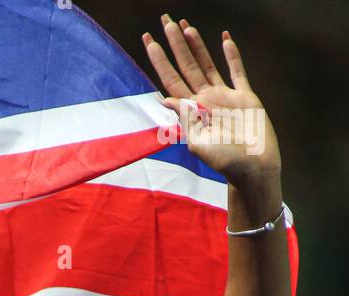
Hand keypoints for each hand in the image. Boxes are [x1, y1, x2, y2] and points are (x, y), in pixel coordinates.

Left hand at [143, 16, 280, 184]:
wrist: (253, 169)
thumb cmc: (225, 162)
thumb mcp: (199, 144)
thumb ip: (185, 120)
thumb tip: (167, 99)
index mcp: (192, 111)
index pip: (171, 79)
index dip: (160, 60)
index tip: (148, 40)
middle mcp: (206, 100)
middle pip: (186, 65)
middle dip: (174, 43)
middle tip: (164, 21)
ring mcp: (225, 97)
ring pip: (207, 64)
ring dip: (197, 45)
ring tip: (185, 25)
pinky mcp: (246, 97)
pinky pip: (238, 72)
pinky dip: (232, 55)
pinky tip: (224, 39)